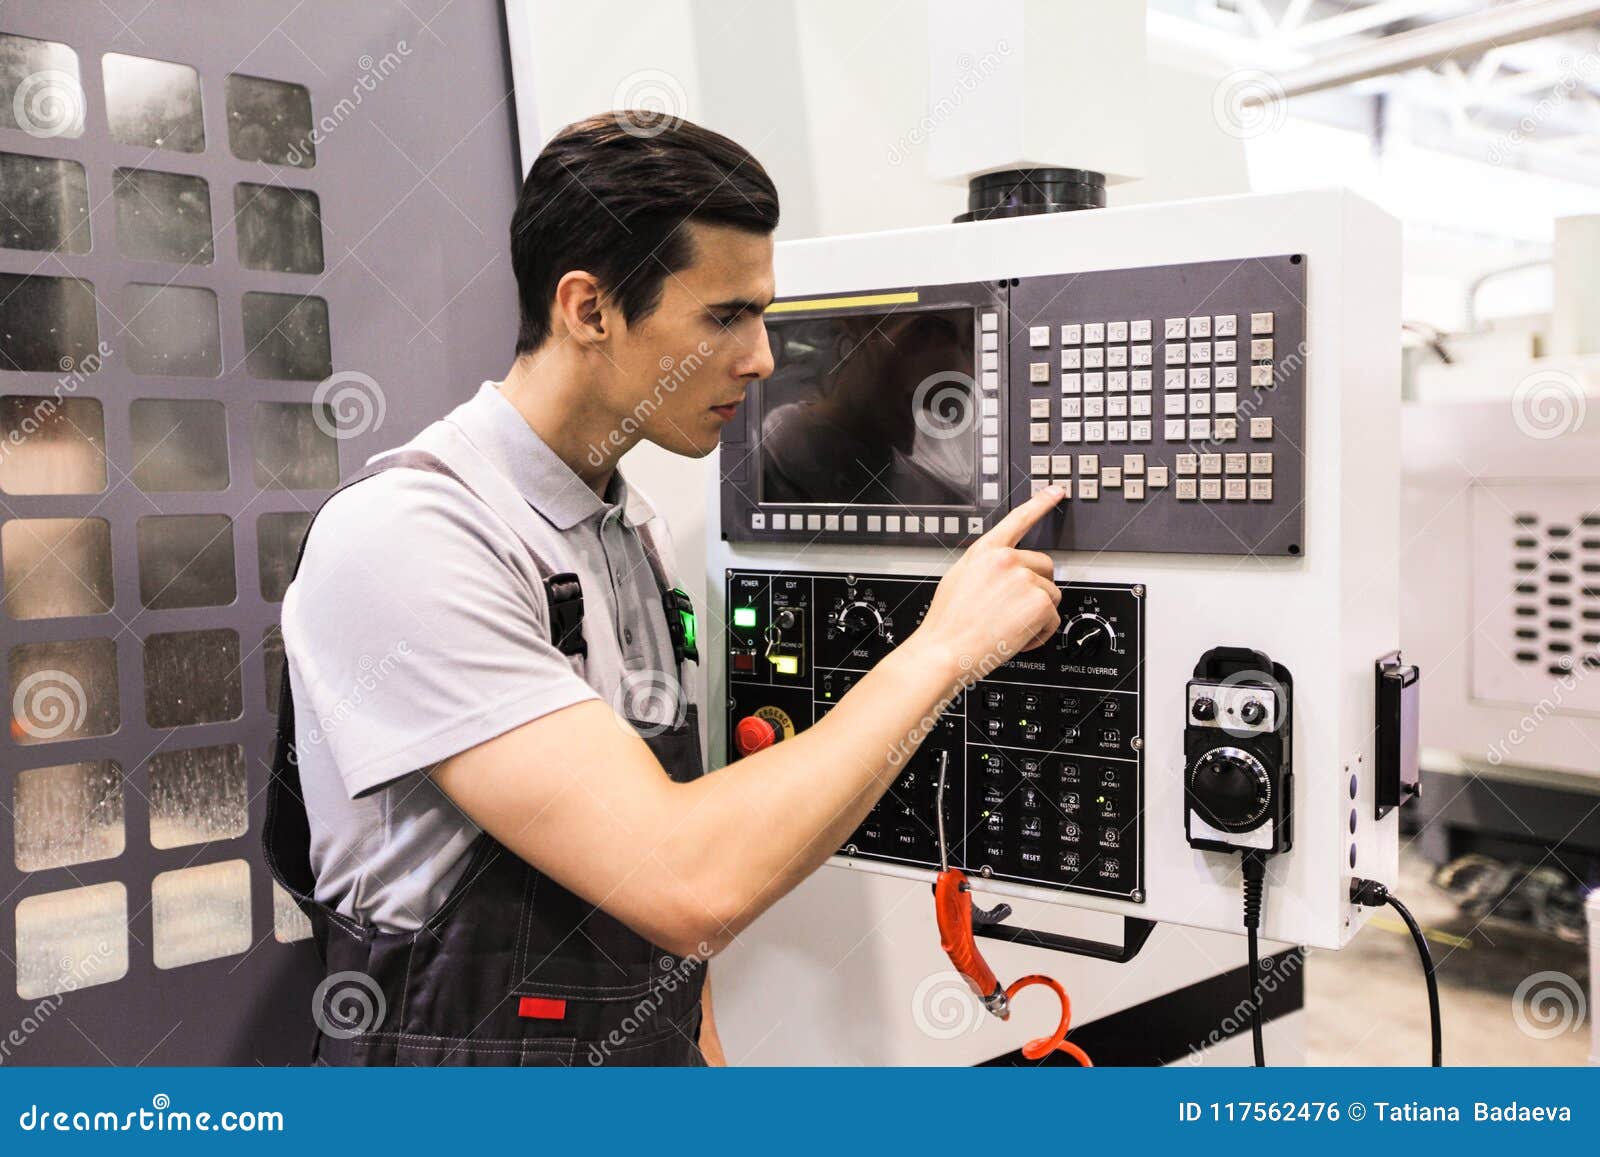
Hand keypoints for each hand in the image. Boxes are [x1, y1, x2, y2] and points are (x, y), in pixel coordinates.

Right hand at [907, 486, 1064, 688]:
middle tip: (1012, 611)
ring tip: (1008, 628)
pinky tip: (1016, 638)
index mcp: (985, 551)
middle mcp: (1006, 559)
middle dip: (1036, 589)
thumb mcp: (960, 579)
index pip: (1018, 519)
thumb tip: (1007, 573)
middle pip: (1045, 566)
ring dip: (1036, 615)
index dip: (1041, 502)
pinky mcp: (1038, 601)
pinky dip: (1039, 634)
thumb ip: (986, 568)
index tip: (1057, 490)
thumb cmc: (948, 623)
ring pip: (1050, 595)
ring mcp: (1024, 578)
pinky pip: (1053, 618)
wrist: (945, 650)